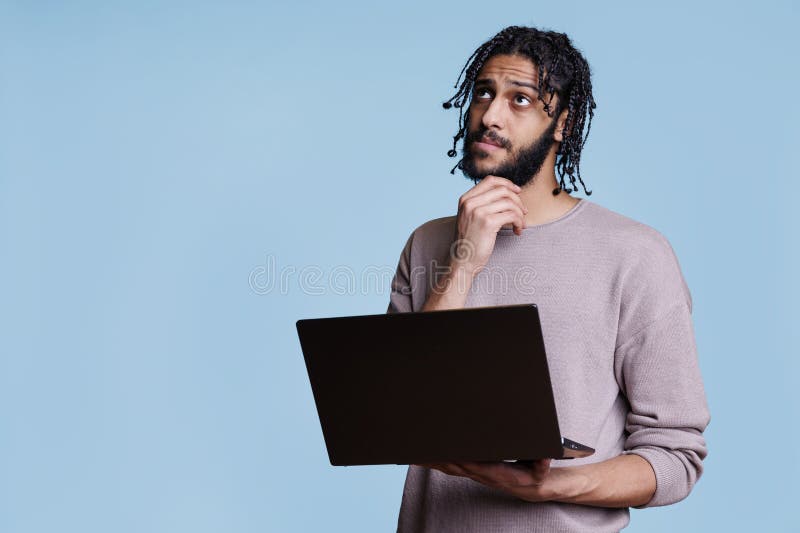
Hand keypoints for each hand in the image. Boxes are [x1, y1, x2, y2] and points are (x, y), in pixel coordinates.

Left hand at [417, 459, 554, 502]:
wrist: (530, 486)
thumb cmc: (534, 474)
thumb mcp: (542, 468)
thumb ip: (543, 463)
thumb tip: (545, 456)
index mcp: (495, 473)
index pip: (474, 466)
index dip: (461, 460)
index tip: (448, 453)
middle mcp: (481, 474)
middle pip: (455, 466)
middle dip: (438, 459)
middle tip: (421, 449)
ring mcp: (474, 473)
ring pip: (449, 467)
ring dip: (433, 460)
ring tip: (415, 452)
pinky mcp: (471, 470)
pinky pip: (451, 466)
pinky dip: (437, 461)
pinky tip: (425, 456)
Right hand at [452, 175, 527, 274]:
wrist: (462, 261)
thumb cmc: (469, 242)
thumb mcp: (470, 217)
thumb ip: (482, 204)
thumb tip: (507, 194)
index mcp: (465, 199)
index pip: (490, 180)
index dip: (507, 184)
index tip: (517, 192)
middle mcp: (470, 203)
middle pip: (502, 190)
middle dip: (517, 200)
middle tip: (523, 212)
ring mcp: (478, 212)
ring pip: (509, 202)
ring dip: (520, 214)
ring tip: (520, 224)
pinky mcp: (487, 223)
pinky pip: (512, 215)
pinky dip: (519, 222)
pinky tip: (518, 231)